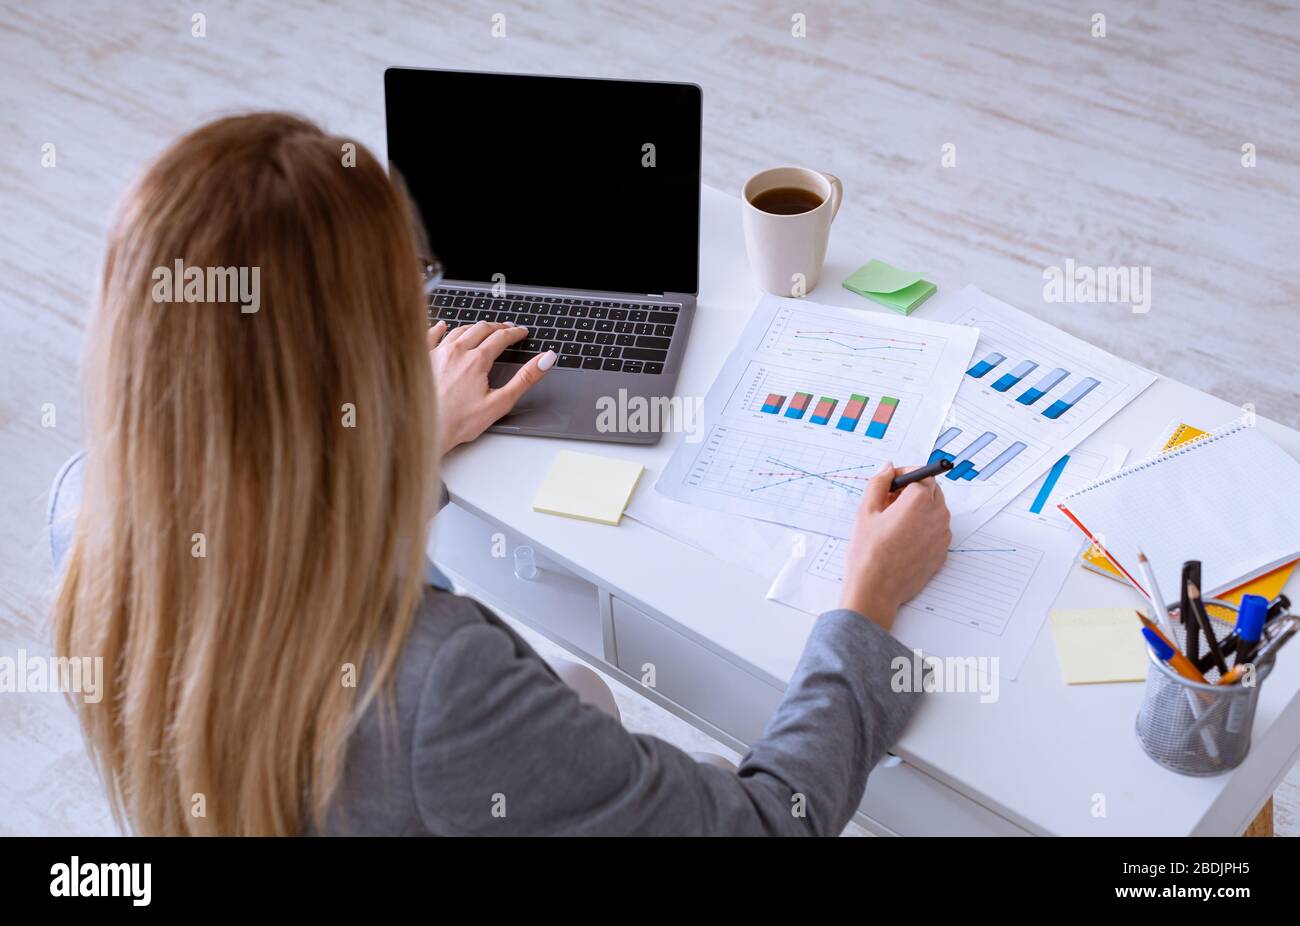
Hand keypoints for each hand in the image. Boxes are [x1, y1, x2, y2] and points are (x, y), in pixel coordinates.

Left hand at [427, 320, 555, 452]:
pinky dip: (439, 328)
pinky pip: (430, 336)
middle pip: (480, 329)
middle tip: (507, 328)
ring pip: (458, 330)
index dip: (514, 333)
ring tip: (482, 328)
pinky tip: (443, 326)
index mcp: (476, 360)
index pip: (501, 338)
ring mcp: (436, 354)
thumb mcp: (500, 403)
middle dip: (497, 327)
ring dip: (474, 327)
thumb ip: (525, 379)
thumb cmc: (458, 422)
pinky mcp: (422, 360)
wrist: (424, 429)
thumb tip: (545, 360)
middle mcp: (455, 351)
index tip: (522, 332)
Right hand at [838, 462, 950, 629]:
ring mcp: (943, 536)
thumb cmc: (868, 552)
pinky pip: (936, 531)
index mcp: (920, 500)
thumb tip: (888, 467)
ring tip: (893, 524)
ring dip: (919, 509)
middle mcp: (938, 515)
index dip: (904, 473)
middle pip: (932, 490)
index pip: (922, 473)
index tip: (891, 482)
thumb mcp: (866, 511)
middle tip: (888, 503)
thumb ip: (878, 482)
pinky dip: (923, 528)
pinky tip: (902, 540)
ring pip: (935, 511)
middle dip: (913, 490)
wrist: (876, 590)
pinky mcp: (943, 553)